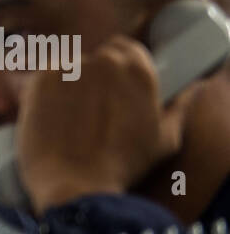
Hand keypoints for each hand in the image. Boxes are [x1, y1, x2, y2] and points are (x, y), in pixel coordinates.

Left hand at [18, 33, 194, 215]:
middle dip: (92, 78)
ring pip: (67, 68)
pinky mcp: (40, 80)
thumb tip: (192, 89)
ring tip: (67, 120)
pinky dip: (44, 94)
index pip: (125, 48)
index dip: (116, 69)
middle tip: (87, 109)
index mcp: (139, 70)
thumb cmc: (121, 167)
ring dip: (68, 86)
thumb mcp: (164, 139)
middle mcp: (105, 61)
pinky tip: (48, 118)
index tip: (109, 86)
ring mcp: (70, 68)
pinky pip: (43, 79)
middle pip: (96, 58)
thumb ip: (178, 107)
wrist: (74, 184)